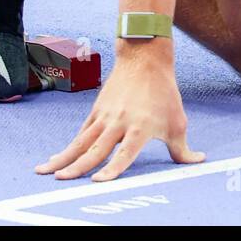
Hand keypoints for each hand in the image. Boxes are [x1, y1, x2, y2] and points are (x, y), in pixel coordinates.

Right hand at [35, 41, 203, 181]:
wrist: (144, 59)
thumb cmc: (164, 93)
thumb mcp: (178, 121)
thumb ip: (182, 148)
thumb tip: (197, 161)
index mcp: (140, 128)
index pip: (124, 154)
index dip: (112, 169)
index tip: (98, 181)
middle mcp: (119, 123)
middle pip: (95, 149)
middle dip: (77, 167)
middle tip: (60, 180)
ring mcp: (105, 116)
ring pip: (80, 141)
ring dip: (62, 157)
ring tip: (43, 171)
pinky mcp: (97, 110)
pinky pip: (81, 133)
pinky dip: (69, 146)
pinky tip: (57, 159)